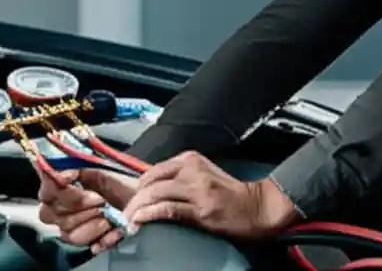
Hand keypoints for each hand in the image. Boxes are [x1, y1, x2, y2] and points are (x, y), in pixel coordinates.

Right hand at [36, 167, 137, 253]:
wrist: (139, 201)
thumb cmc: (118, 184)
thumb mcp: (98, 169)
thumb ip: (76, 168)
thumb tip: (62, 174)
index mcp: (59, 188)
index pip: (44, 190)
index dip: (54, 186)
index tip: (73, 177)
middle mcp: (58, 209)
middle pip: (51, 212)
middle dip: (78, 204)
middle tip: (99, 199)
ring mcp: (68, 227)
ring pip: (66, 228)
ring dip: (89, 218)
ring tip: (107, 212)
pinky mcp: (83, 241)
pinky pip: (80, 241)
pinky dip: (96, 232)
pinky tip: (108, 225)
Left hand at [122, 151, 299, 238]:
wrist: (257, 207)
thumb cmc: (230, 194)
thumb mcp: (202, 174)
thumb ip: (178, 177)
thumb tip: (151, 189)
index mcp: (189, 159)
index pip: (153, 171)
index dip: (138, 187)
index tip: (130, 200)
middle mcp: (191, 170)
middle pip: (150, 183)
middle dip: (133, 200)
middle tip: (124, 214)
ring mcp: (196, 189)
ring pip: (155, 195)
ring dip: (137, 210)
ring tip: (128, 221)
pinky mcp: (201, 209)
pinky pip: (167, 210)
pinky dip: (149, 215)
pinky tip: (140, 221)